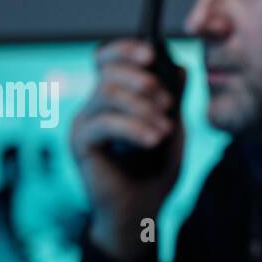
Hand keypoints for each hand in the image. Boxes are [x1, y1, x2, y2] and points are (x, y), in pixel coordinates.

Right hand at [70, 38, 185, 261]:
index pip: (107, 59)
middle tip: (167, 103)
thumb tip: (181, 67)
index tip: (151, 55)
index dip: (125, 50)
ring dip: (142, 109)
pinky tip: (153, 141)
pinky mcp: (80, 144)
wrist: (143, 212)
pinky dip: (133, 129)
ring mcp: (84, 124)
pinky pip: (103, 124)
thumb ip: (174, 100)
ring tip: (165, 131)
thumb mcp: (172, 129)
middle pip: (107, 72)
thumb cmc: (155, 171)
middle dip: (141, 81)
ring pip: (106, 95)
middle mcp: (93, 106)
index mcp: (113, 98)